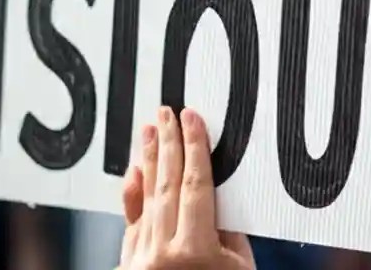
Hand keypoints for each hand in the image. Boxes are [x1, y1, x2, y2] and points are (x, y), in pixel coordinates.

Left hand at [118, 107, 254, 269]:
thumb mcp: (239, 264)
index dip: (194, 147)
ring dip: (149, 161)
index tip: (191, 120)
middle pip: (167, 184)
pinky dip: (134, 194)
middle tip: (167, 115)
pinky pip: (132, 221)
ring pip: (147, 198)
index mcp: (195, 250)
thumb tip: (215, 187)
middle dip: (168, 143)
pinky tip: (135, 171)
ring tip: (150, 131)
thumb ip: (227, 226)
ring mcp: (141, 260)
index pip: (195, 184)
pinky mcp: (130, 264)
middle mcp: (163, 252)